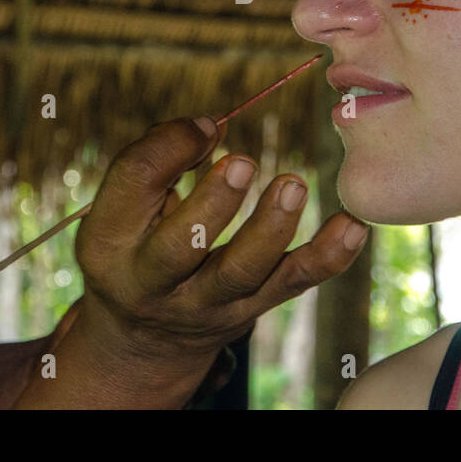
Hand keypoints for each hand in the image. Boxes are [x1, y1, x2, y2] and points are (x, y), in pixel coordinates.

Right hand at [72, 115, 369, 388]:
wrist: (144, 335)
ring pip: (241, 273)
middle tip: (243, 163)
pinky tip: (352, 227)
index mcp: (108, 242)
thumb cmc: (136, 242)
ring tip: (292, 185)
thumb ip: (155, 163)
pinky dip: (327, 257)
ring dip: (270, 230)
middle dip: (213, 205)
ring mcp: (204, 304)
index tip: (208, 125)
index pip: (132, 185)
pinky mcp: (249, 311)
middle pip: (180, 247)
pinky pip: (291, 284)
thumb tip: (211, 127)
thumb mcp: (120, 208)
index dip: (169, 146)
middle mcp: (152, 281)